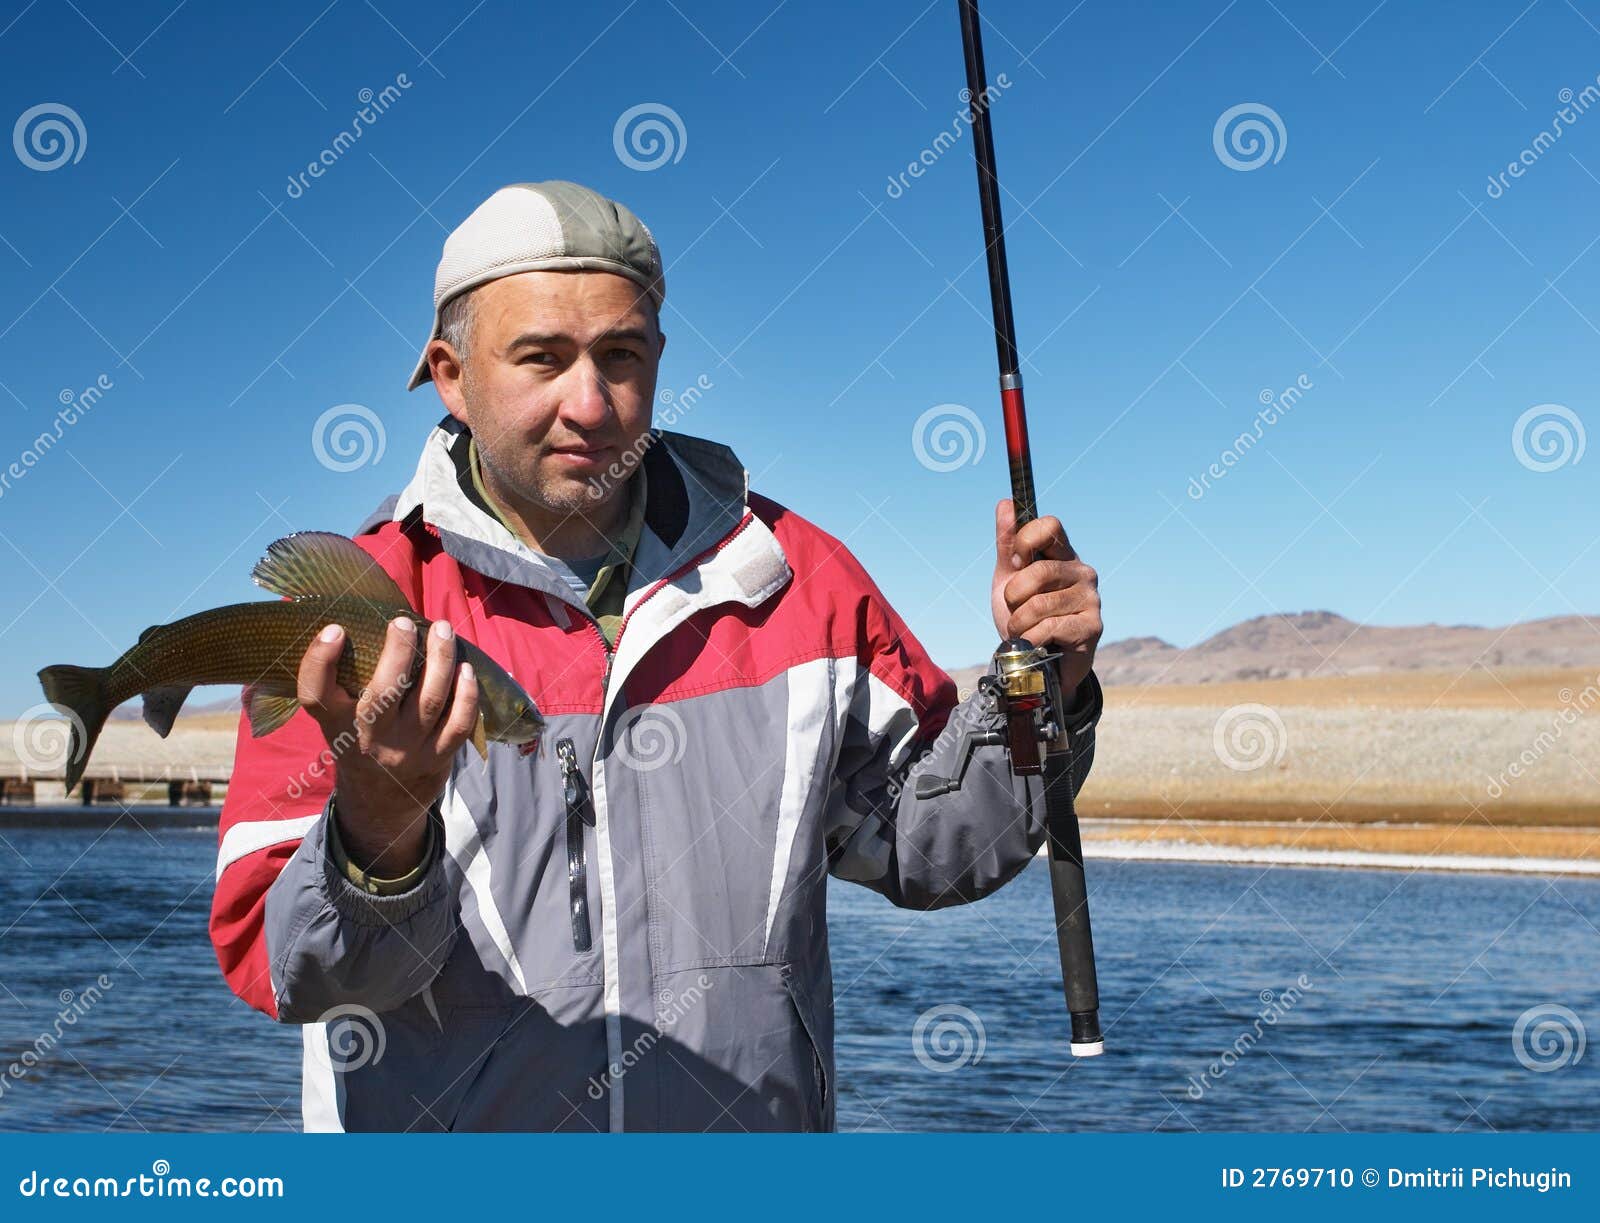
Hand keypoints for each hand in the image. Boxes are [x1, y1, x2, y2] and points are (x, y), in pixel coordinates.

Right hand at [297, 616, 478, 875]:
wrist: (380, 802)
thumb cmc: (361, 740)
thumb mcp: (339, 718)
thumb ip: (343, 682)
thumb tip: (361, 619)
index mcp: (336, 724)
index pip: (315, 695)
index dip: (319, 661)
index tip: (334, 629)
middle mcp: (369, 738)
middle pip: (383, 693)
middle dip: (398, 652)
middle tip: (404, 622)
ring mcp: (407, 750)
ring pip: (429, 700)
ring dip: (440, 660)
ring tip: (442, 629)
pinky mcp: (438, 758)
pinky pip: (459, 724)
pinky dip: (466, 694)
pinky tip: (465, 668)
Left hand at [991, 498, 1101, 695]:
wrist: (1036, 662)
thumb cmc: (1025, 616)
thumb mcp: (1008, 578)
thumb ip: (1008, 544)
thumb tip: (1006, 503)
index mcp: (1063, 554)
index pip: (1050, 525)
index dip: (1025, 540)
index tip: (1014, 563)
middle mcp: (1083, 572)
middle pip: (1039, 570)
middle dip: (1014, 595)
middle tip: (1014, 608)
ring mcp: (1091, 599)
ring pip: (1039, 604)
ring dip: (1018, 622)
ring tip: (1023, 630)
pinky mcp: (1092, 626)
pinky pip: (1048, 627)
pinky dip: (1030, 639)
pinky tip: (1036, 643)